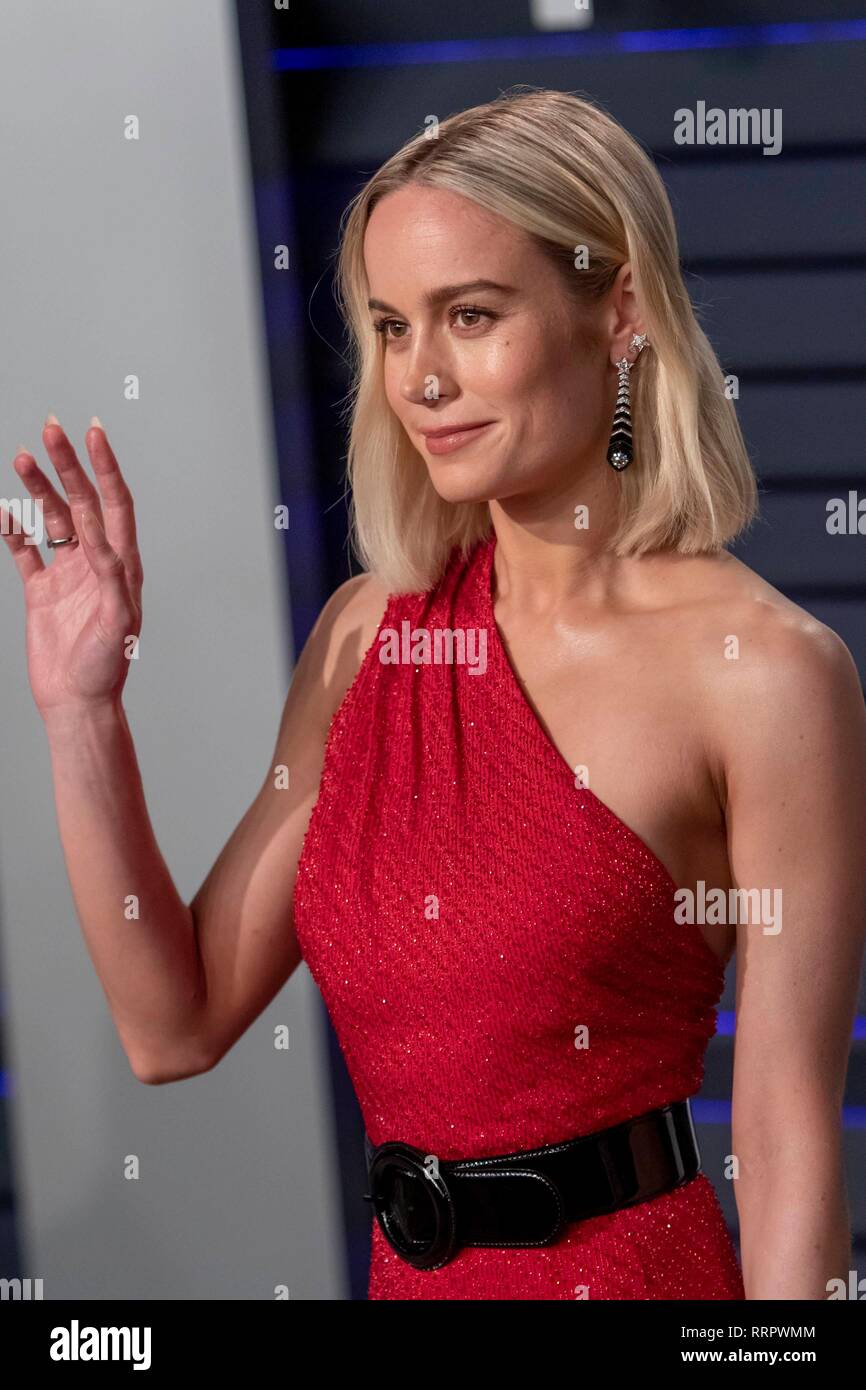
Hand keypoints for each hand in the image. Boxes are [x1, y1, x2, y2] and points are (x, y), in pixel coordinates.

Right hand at [1, 417, 142, 717]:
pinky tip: (3, 508)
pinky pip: (25, 550)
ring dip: (38, 487)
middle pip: (81, 500)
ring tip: (21, 457)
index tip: (93, 433)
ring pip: (52, 518)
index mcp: (121, 564)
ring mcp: (68, 574)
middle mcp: (97, 563)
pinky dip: (13, 528)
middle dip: (67, 464)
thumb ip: (109, 571)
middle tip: (50, 428)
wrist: (76, 701)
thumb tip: (94, 526)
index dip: (105, 467)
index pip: (115, 503)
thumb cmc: (106, 666)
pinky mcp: (42, 590)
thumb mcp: (117, 618)